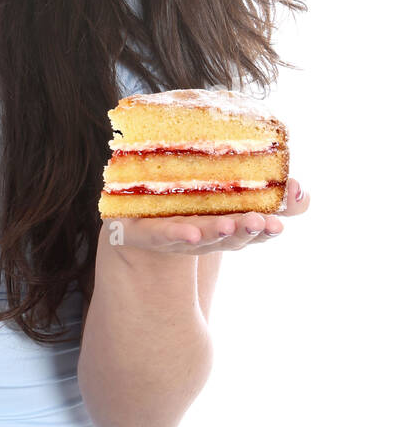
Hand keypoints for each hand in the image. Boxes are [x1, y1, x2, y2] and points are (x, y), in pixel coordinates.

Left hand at [106, 177, 309, 253]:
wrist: (125, 215)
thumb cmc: (179, 201)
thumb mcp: (220, 189)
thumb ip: (260, 188)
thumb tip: (300, 188)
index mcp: (222, 224)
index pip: (254, 229)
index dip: (268, 226)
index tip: (286, 212)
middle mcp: (203, 235)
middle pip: (230, 237)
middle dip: (248, 231)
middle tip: (266, 223)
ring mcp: (174, 237)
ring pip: (200, 239)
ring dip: (217, 234)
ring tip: (228, 225)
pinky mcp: (144, 233)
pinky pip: (161, 235)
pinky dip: (177, 236)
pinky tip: (191, 234)